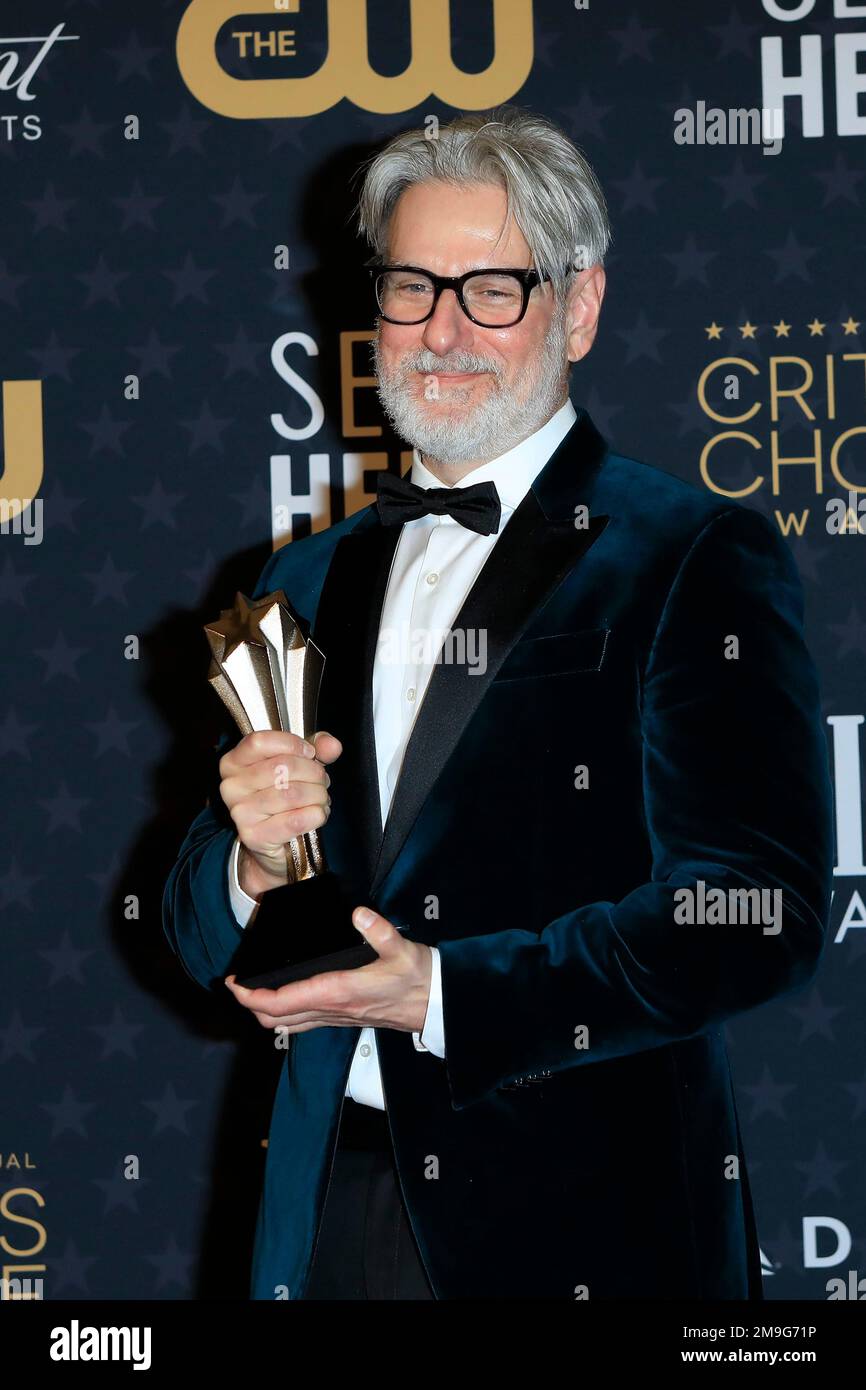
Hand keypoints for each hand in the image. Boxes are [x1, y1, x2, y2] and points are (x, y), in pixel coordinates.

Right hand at [218, 729, 341, 894]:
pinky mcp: (254, 836)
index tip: (310, 753)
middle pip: (282, 766)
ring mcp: (240, 812)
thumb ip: (317, 749)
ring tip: (321, 798)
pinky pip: (296, 820)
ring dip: (318, 795)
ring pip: (292, 793)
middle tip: (322, 781)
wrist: (272, 844)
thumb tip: (332, 746)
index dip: (292, 744)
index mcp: (234, 762)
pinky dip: (317, 814)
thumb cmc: (281, 798)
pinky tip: (318, 813)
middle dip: (314, 773)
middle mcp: (231, 786)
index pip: (260, 742)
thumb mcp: (298, 765)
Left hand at [224, 907, 432, 1036]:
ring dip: (264, 1011)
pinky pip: (302, 1024)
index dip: (252, 996)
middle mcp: (331, 1009)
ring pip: (286, 1025)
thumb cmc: (417, 977)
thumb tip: (358, 914)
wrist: (434, 1004)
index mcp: (338, 991)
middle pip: (275, 1019)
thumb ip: (380, 931)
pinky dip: (283, 1015)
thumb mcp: (402, 949)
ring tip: (252, 990)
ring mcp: (334, 1017)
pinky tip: (282, 1000)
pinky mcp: (340, 1018)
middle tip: (237, 984)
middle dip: (250, 1004)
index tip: (234, 983)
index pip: (282, 1001)